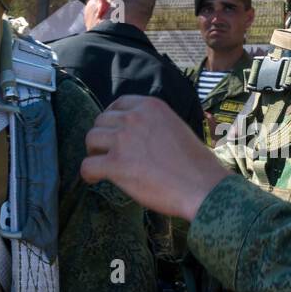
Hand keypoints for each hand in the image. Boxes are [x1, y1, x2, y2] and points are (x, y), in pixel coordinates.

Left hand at [81, 95, 228, 220]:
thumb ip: (154, 125)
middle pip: (101, 121)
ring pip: (91, 140)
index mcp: (150, 106)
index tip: (113, 131)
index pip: (118, 104)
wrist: (202, 186)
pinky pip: (88, 166)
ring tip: (102, 165)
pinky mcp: (116, 164)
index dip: (112, 119)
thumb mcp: (177, 127)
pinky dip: (89, 173)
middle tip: (108, 152)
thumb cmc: (197, 164)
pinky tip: (95, 179)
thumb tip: (139, 136)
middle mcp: (134, 118)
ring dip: (95, 153)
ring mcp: (123, 140)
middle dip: (102, 136)